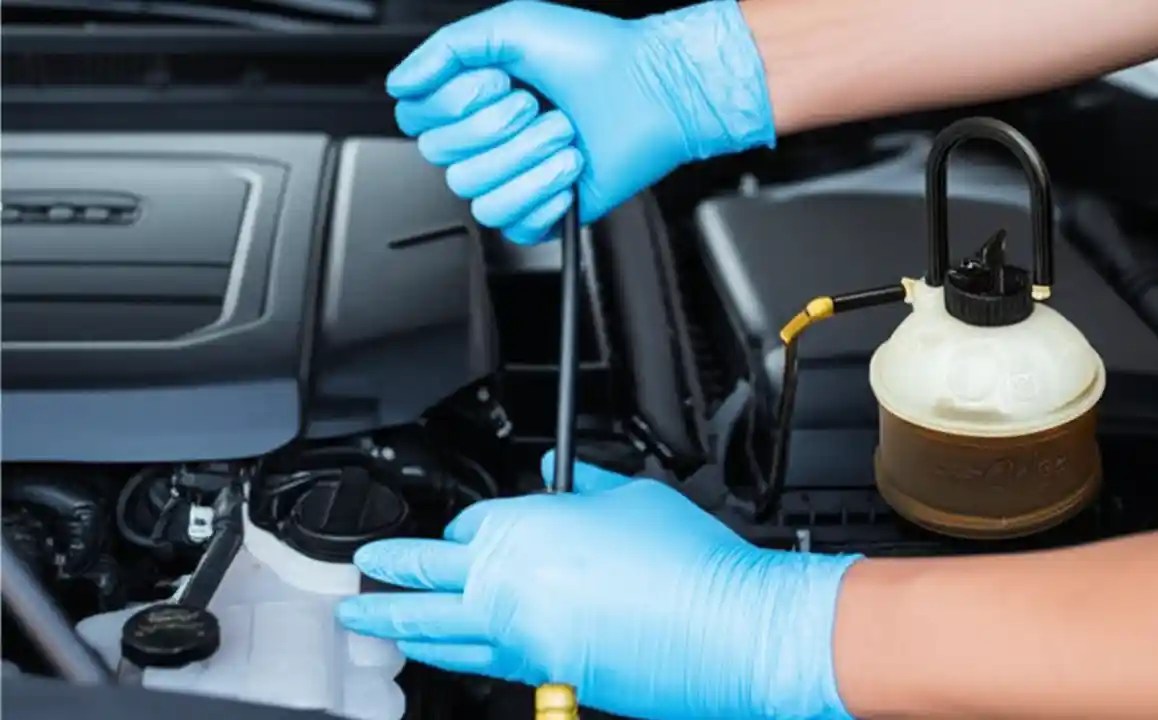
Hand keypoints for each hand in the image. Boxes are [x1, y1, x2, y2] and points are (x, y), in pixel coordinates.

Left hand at [337, 454, 856, 719]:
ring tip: (372, 630)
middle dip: (380, 582)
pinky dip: (457, 660)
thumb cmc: (686, 560)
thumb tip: (566, 468)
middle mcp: (505, 588)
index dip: (466, 525)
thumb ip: (587, 481)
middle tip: (355, 582)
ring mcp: (519, 641)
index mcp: (521, 531)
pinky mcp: (545, 678)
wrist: (722, 628)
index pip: (467, 526)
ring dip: (399, 630)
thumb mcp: (635, 496)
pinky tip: (449, 660)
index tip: (466, 529)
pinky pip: (482, 668)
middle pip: (421, 585)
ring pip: (439, 637)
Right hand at [386, 0, 775, 243]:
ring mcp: (513, 178)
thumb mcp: (510, 27)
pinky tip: (568, 171)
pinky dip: (542, 195)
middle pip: (444, 157)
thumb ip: (445, 50)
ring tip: (564, 136)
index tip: (497, 81)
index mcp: (472, 99)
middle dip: (499, 127)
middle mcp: (487, 140)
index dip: (453, 104)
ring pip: (476, 192)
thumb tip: (399, 83)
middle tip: (539, 106)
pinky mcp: (541, 212)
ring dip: (527, 159)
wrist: (651, 90)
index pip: (417, 119)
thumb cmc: (595, 56)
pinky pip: (510, 224)